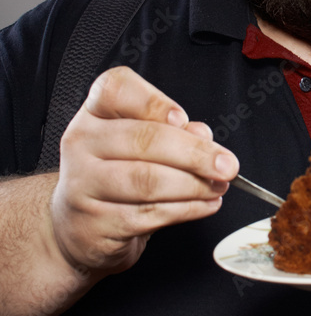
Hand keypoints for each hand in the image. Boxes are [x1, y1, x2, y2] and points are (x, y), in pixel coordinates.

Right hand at [50, 65, 238, 278]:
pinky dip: (187, 209)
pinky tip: (206, 204)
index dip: (153, 102)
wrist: (79, 226)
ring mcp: (83, 184)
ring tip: (218, 186)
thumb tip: (201, 135)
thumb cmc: (116, 175)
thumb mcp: (140, 145)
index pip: (116, 90)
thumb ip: (172, 133)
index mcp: (94, 113)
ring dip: (194, 185)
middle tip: (226, 165)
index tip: (183, 119)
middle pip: (143, 140)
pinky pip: (149, 214)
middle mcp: (82, 143)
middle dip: (194, 153)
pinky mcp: (94, 223)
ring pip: (147, 181)